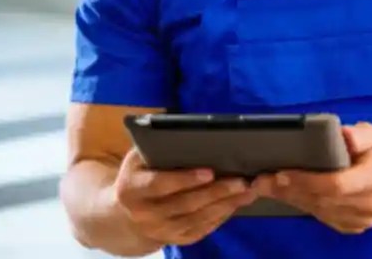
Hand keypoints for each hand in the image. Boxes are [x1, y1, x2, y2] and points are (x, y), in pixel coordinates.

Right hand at [113, 147, 258, 245]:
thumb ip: (155, 147)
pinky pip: (201, 229)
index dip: (185, 179)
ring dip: (225, 205)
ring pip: (197, 219)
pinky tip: (235, 204)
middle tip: (241, 181)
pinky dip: (220, 217)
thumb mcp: (136, 159)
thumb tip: (185, 132)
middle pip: (185, 204)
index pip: (160, 184)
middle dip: (216, 192)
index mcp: (132, 189)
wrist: (124, 215)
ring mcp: (160, 230)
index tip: (210, 172)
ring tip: (247, 191)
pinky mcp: (174, 240)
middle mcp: (144, 214)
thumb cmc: (137, 176)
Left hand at [251, 122, 371, 234]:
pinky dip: (302, 205)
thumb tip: (344, 135)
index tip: (281, 173)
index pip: (337, 184)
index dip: (307, 180)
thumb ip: (359, 135)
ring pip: (319, 211)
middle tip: (261, 180)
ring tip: (265, 185)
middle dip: (289, 190)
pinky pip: (323, 217)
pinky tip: (285, 194)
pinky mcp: (354, 227)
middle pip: (322, 200)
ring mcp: (362, 219)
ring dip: (290, 199)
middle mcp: (370, 204)